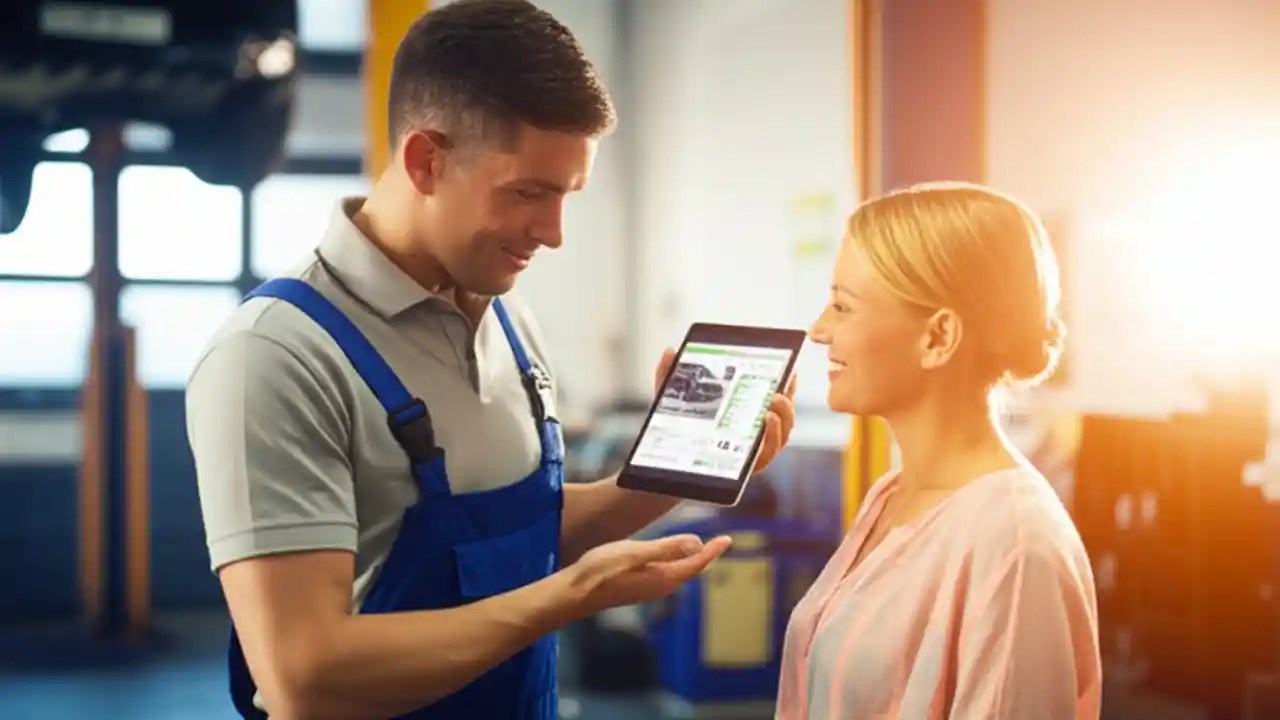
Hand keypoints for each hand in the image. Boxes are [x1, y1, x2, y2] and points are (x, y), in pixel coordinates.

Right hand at [567, 534, 732, 616]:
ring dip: (691, 559)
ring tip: (702, 545)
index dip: (713, 550)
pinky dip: (675, 561)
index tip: (727, 539)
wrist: (575, 594)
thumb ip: (667, 548)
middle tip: (721, 541)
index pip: (697, 563)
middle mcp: (660, 585)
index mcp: (664, 577)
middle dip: (707, 555)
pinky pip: (666, 573)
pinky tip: (670, 554)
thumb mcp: (635, 553)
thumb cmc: (601, 571)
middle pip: (691, 569)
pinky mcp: (638, 586)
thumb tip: (698, 544)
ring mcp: (649, 588)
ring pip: (678, 572)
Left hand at [653, 348, 796, 471]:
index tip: (789, 369)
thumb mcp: (671, 400)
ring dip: (783, 417)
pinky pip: (768, 455)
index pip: (773, 397)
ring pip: (782, 435)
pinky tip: (766, 422)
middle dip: (788, 399)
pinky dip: (772, 438)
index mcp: (744, 414)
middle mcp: (753, 433)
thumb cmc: (675, 432)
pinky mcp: (747, 468)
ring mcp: (752, 452)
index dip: (786, 384)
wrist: (662, 467)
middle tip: (780, 387)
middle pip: (784, 416)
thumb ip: (670, 375)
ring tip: (773, 403)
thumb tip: (669, 351)